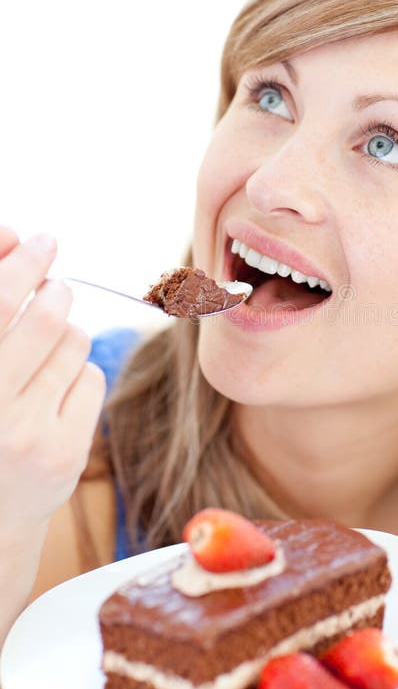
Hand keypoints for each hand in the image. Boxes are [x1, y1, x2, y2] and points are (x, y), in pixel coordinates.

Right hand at [0, 226, 105, 547]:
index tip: (39, 239)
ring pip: (74, 342)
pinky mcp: (65, 454)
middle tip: (53, 287)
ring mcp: (25, 434)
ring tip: (44, 356)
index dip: (20, 263)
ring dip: (65, 333)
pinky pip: (91, 377)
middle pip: (44, 316)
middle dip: (55, 290)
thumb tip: (14, 235)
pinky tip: (55, 394)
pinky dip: (78, 372)